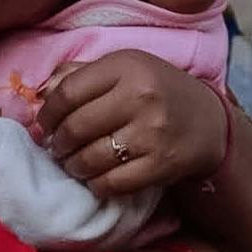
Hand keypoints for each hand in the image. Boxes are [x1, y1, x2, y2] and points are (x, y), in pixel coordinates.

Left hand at [36, 49, 232, 199]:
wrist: (209, 121)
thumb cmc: (157, 92)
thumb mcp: (125, 69)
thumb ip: (82, 75)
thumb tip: (42, 93)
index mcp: (127, 66)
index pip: (68, 93)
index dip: (48, 114)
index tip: (46, 125)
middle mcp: (141, 96)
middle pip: (76, 128)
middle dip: (59, 144)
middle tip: (58, 149)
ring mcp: (153, 132)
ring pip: (91, 159)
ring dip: (74, 167)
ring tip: (74, 164)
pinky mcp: (162, 164)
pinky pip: (113, 183)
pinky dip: (98, 185)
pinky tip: (97, 180)